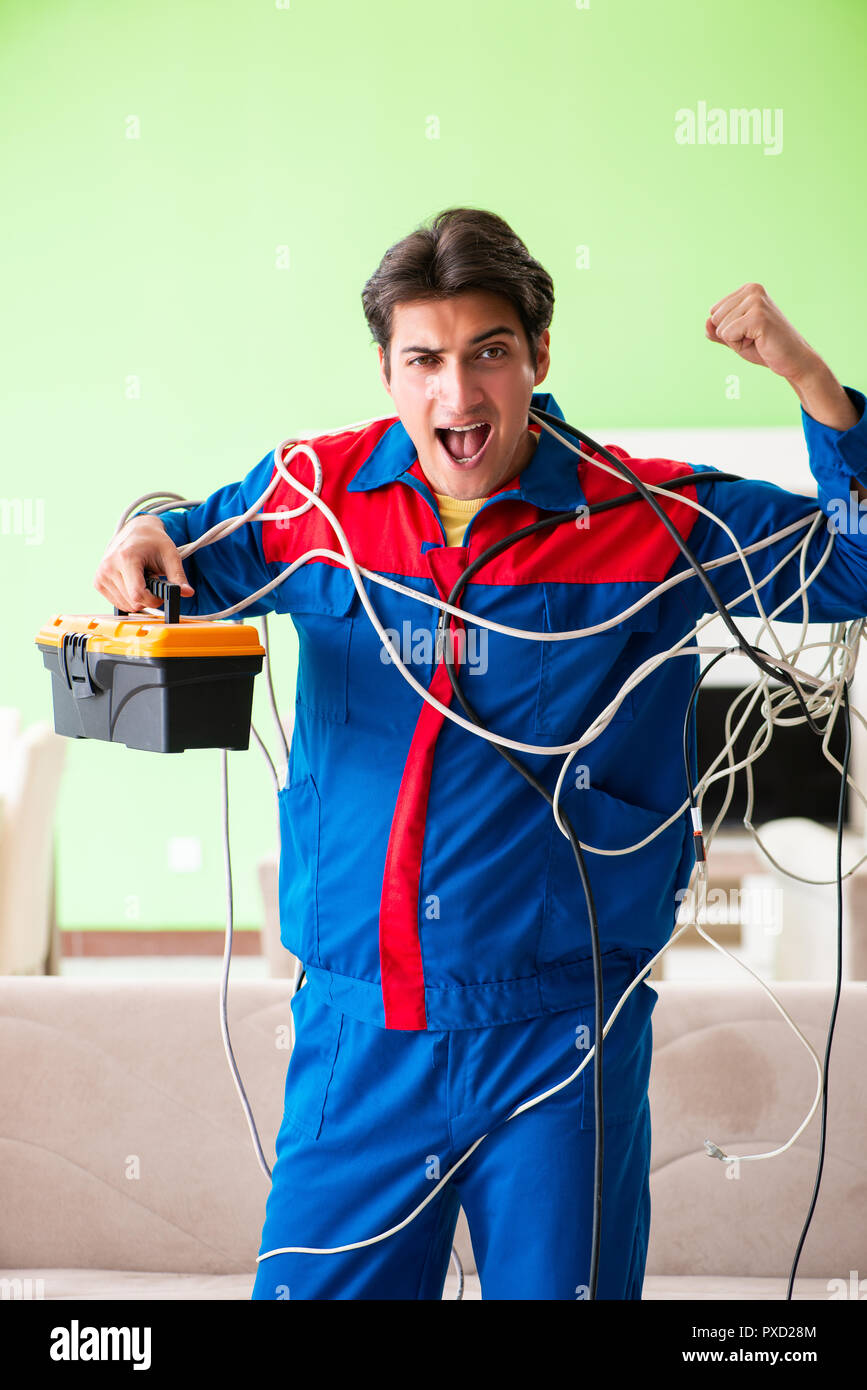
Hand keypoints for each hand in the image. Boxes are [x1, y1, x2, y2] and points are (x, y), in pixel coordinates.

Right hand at [93, 515, 194, 612]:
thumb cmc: (154, 542)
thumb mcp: (170, 555)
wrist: (135, 531)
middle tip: (152, 580)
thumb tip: (187, 593)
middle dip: (148, 598)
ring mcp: (101, 575)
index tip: (161, 592)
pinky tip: (132, 582)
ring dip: (138, 598)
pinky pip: (117, 602)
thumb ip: (179, 576)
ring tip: (142, 579)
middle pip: (132, 602)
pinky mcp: (98, 581)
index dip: (154, 600)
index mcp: (126, 558)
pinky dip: (128, 598)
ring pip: (125, 605)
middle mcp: (109, 566)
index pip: (138, 595)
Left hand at [705, 282, 819, 383]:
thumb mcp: (735, 338)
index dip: (728, 329)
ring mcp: (756, 301)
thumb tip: (705, 322)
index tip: (749, 332)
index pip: (714, 312)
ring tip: (758, 339)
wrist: (793, 360)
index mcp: (748, 290)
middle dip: (730, 335)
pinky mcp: (758, 316)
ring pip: (721, 328)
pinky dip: (739, 345)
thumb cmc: (765, 348)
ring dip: (736, 341)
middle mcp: (752, 290)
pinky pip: (728, 335)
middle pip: (715, 318)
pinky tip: (760, 341)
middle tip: (755, 337)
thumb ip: (717, 331)